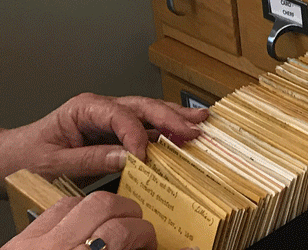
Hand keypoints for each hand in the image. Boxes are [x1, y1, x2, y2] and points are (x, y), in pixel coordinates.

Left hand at [0, 93, 207, 182]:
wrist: (12, 160)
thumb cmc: (27, 157)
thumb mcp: (54, 163)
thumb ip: (92, 159)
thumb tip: (128, 157)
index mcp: (84, 108)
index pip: (120, 115)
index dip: (136, 135)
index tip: (145, 156)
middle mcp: (100, 108)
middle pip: (142, 107)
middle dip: (170, 117)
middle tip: (193, 129)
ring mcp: (109, 119)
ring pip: (148, 113)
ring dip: (174, 118)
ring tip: (199, 122)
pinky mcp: (114, 132)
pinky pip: (144, 128)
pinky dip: (165, 131)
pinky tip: (183, 133)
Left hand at [2, 193, 158, 249]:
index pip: (123, 233)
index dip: (145, 236)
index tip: (149, 246)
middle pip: (103, 207)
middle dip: (130, 215)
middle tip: (136, 232)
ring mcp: (34, 243)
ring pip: (79, 202)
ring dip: (104, 209)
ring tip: (112, 225)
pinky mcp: (20, 242)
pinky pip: (55, 209)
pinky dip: (76, 212)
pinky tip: (84, 225)